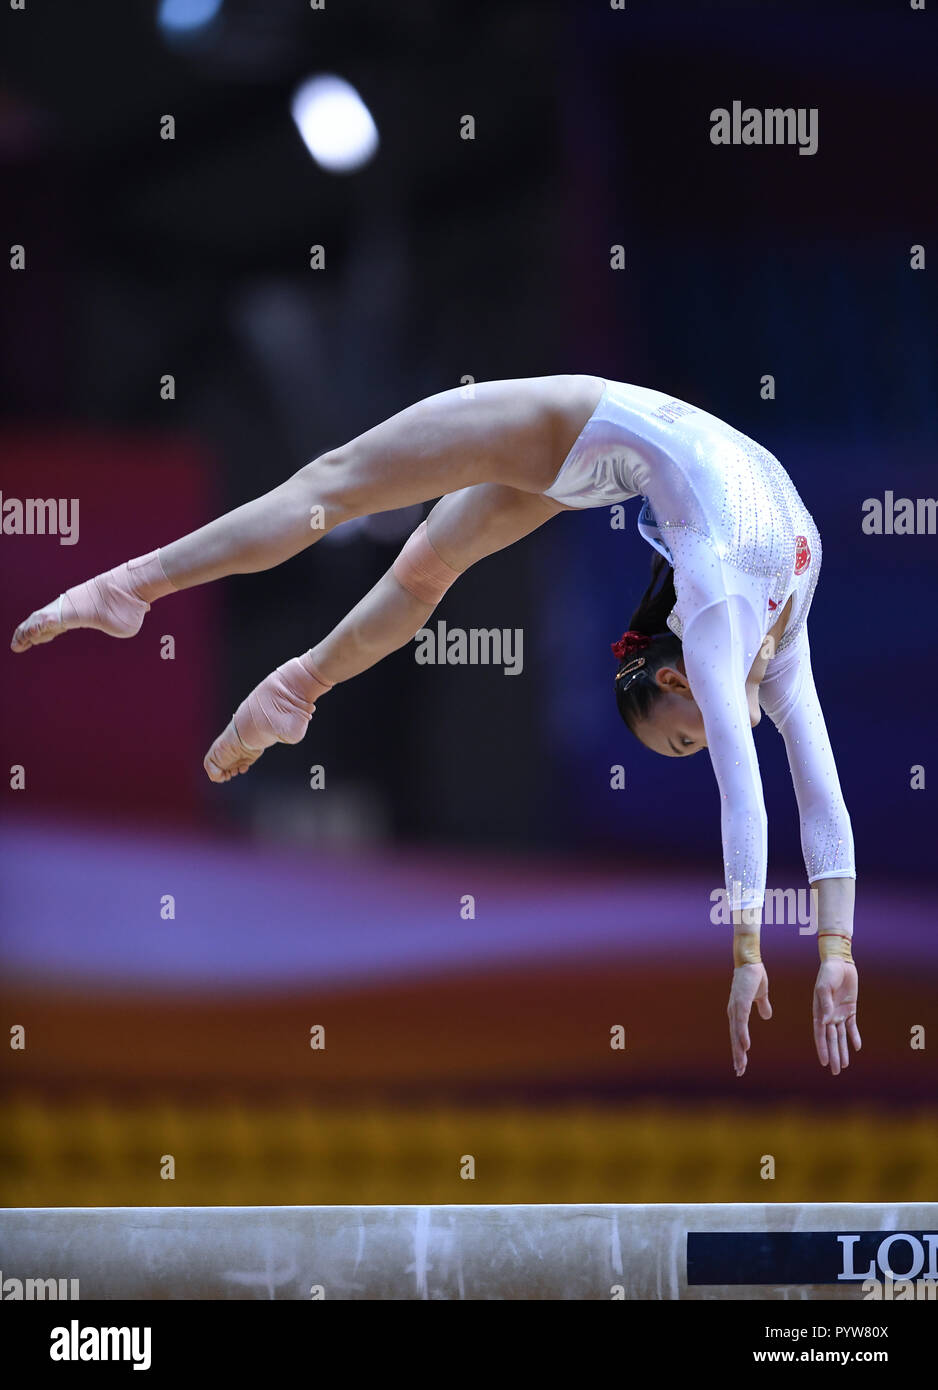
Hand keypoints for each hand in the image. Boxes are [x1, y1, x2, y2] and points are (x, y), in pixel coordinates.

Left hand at [727, 963, 771, 1076]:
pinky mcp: (741, 1002)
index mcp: (737, 1011)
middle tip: (739, 1071)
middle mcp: (734, 1012)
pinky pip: (741, 1022)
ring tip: (741, 1064)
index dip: (738, 1050)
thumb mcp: (760, 995)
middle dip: (737, 1055)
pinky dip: (742, 1034)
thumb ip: (762, 1006)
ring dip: (739, 1050)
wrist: (751, 962)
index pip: (737, 1035)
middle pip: (734, 1038)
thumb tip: (766, 1016)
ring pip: (736, 1033)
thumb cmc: (753, 976)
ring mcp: (736, 1007)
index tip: (740, 1064)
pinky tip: (745, 1046)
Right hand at [813, 959, 859, 1074]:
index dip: (822, 1048)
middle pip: (831, 1039)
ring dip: (843, 1050)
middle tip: (835, 1071)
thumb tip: (825, 1022)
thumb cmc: (828, 973)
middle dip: (833, 1055)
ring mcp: (839, 1012)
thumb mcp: (824, 986)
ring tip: (844, 1065)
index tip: (824, 1062)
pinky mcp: (850, 1008)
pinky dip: (854, 1036)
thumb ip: (825, 1004)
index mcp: (819, 1011)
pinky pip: (852, 1026)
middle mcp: (828, 1015)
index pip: (820, 1034)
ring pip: (841, 1036)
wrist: (840, 962)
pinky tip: (856, 1047)